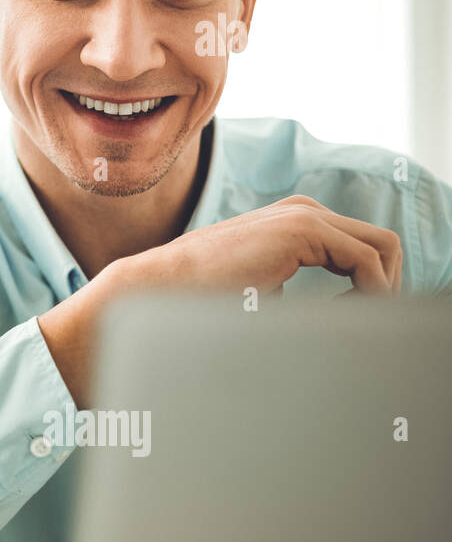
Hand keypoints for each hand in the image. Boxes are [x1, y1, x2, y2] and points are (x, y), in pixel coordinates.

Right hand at [37, 195, 401, 406]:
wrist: (155, 292)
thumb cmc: (199, 302)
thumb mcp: (263, 296)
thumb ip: (303, 296)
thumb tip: (343, 329)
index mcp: (292, 226)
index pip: (360, 251)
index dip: (371, 290)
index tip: (354, 326)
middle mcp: (302, 212)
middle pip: (382, 246)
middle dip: (386, 288)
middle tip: (366, 327)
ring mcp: (303, 216)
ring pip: (384, 249)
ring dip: (382, 290)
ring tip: (355, 326)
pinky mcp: (302, 229)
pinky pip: (368, 261)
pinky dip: (371, 293)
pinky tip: (342, 319)